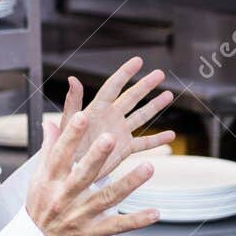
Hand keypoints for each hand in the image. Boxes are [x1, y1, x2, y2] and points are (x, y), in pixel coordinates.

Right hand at [25, 112, 161, 235]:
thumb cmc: (41, 208)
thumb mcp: (39, 180)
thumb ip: (49, 151)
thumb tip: (51, 123)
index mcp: (51, 181)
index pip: (61, 155)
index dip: (71, 136)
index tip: (82, 116)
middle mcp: (65, 197)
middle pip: (83, 174)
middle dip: (97, 156)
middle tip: (111, 137)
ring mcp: (80, 216)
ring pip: (107, 198)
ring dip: (129, 183)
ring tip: (149, 167)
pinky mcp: (94, 233)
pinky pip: (118, 226)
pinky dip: (137, 220)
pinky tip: (155, 213)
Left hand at [46, 58, 174, 180]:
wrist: (70, 174)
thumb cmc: (64, 148)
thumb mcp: (69, 125)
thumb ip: (73, 103)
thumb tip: (73, 79)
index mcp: (96, 109)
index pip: (113, 87)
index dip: (125, 73)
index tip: (138, 61)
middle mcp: (110, 118)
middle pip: (131, 97)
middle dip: (146, 85)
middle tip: (159, 74)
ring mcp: (119, 132)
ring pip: (141, 116)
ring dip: (155, 106)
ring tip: (169, 95)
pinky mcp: (125, 149)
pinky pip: (144, 143)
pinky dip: (157, 140)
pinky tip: (170, 136)